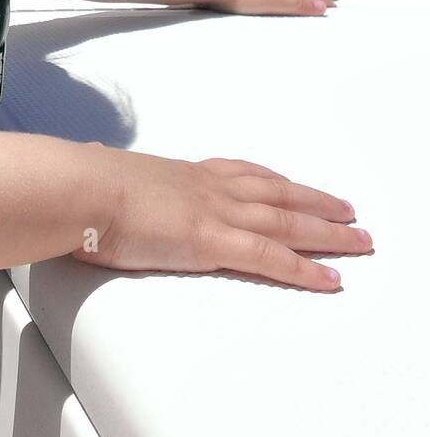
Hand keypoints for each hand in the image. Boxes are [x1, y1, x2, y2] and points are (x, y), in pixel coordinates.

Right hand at [70, 147, 370, 290]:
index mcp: (180, 173)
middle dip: (314, 202)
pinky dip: (305, 269)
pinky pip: (272, 258)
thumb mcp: (97, 169)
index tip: (291, 184)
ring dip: (327, 233)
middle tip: (345, 210)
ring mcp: (215, 213)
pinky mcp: (214, 243)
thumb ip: (100, 167)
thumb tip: (87, 158)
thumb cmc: (81, 185)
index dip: (271, 180)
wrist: (81, 189)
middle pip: (276, 194)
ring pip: (287, 223)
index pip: (238, 173)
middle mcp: (207, 188)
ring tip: (357, 241)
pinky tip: (329, 278)